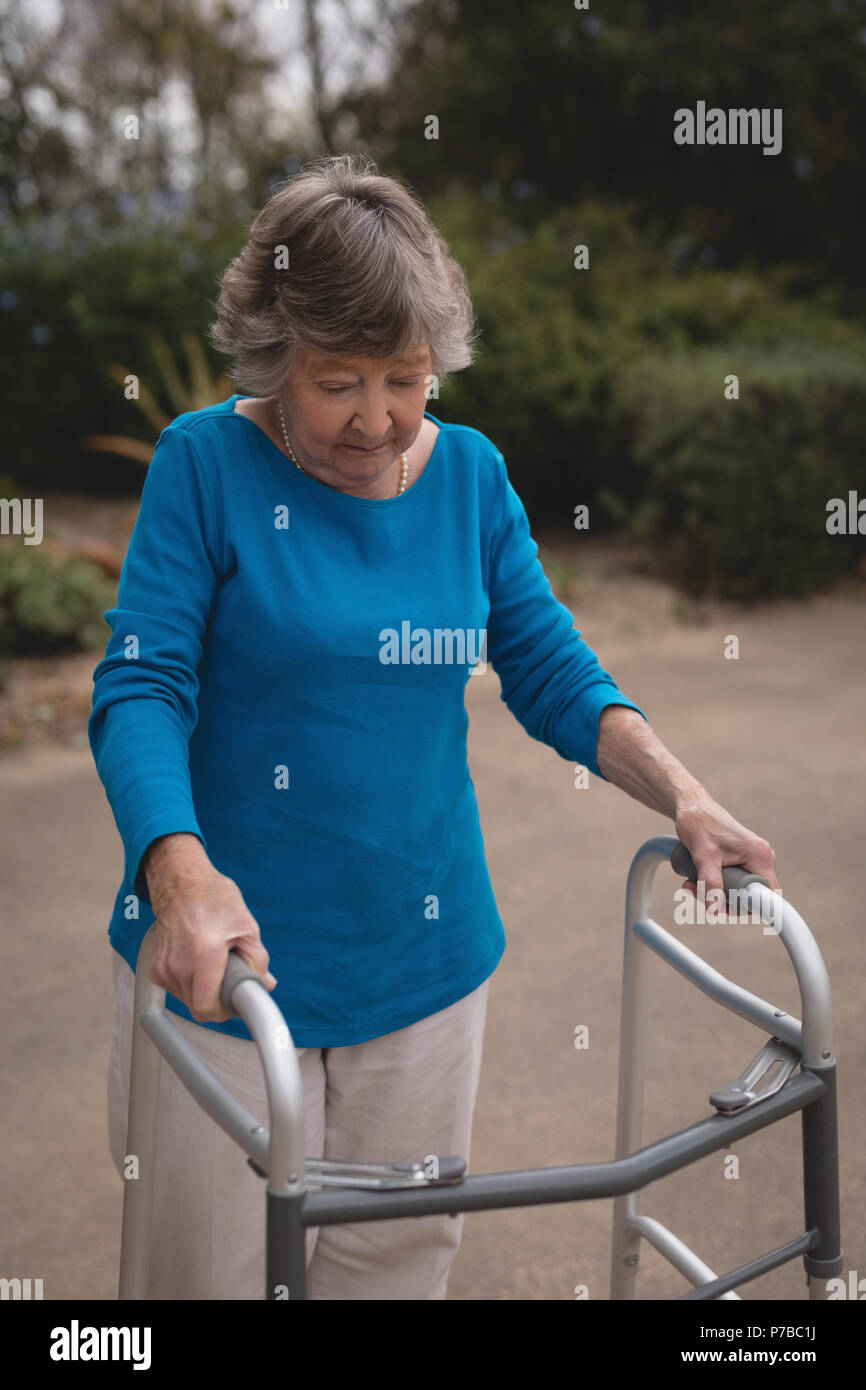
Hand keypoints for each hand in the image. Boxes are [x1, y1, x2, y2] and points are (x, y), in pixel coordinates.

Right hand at [149, 868, 276, 1022]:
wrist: (181, 884)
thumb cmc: (214, 899)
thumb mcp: (246, 926)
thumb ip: (257, 960)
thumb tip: (265, 985)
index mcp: (204, 954)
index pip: (206, 1008)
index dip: (223, 1012)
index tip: (234, 1002)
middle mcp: (179, 964)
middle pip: (199, 1007)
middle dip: (218, 999)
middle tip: (229, 977)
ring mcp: (165, 968)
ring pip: (189, 1000)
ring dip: (204, 990)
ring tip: (213, 963)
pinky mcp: (157, 969)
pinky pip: (178, 990)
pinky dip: (191, 984)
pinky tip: (199, 963)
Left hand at [674, 791, 781, 903]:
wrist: (690, 805)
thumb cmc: (699, 823)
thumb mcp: (704, 855)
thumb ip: (710, 883)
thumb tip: (715, 910)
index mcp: (760, 856)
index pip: (768, 896)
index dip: (748, 907)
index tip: (725, 909)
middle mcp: (760, 859)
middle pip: (749, 897)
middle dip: (722, 900)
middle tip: (696, 892)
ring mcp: (750, 860)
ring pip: (736, 891)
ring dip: (712, 893)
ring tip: (690, 883)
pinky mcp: (739, 860)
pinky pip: (730, 882)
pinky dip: (712, 885)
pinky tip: (693, 878)